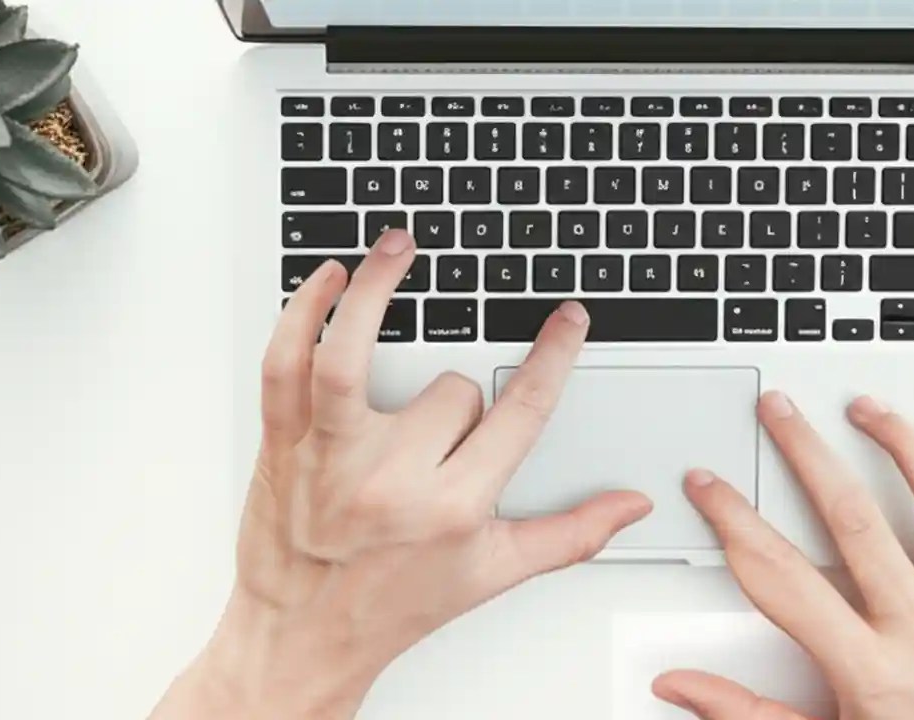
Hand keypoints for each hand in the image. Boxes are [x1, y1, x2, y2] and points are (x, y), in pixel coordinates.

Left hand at [150, 230, 651, 719]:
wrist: (298, 641)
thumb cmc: (388, 609)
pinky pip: (285, 366)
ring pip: (351, 356)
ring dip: (373, 291)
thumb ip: (567, 535)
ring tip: (396, 248)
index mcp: (451, 508)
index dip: (552, 357)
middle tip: (442, 440)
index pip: (519, 414)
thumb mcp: (490, 576)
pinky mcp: (283, 443)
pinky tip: (325, 280)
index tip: (567, 318)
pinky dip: (300, 314)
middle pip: (451, 391)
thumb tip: (630, 507)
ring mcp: (331, 457)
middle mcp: (391, 479)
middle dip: (460, 406)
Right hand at [653, 392, 913, 719]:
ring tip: (863, 406)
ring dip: (897, 446)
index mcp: (870, 672)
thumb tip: (680, 685)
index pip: (782, 579)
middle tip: (778, 411)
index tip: (710, 488)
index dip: (734, 524)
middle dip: (806, 455)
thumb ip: (748, 713)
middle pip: (855, 522)